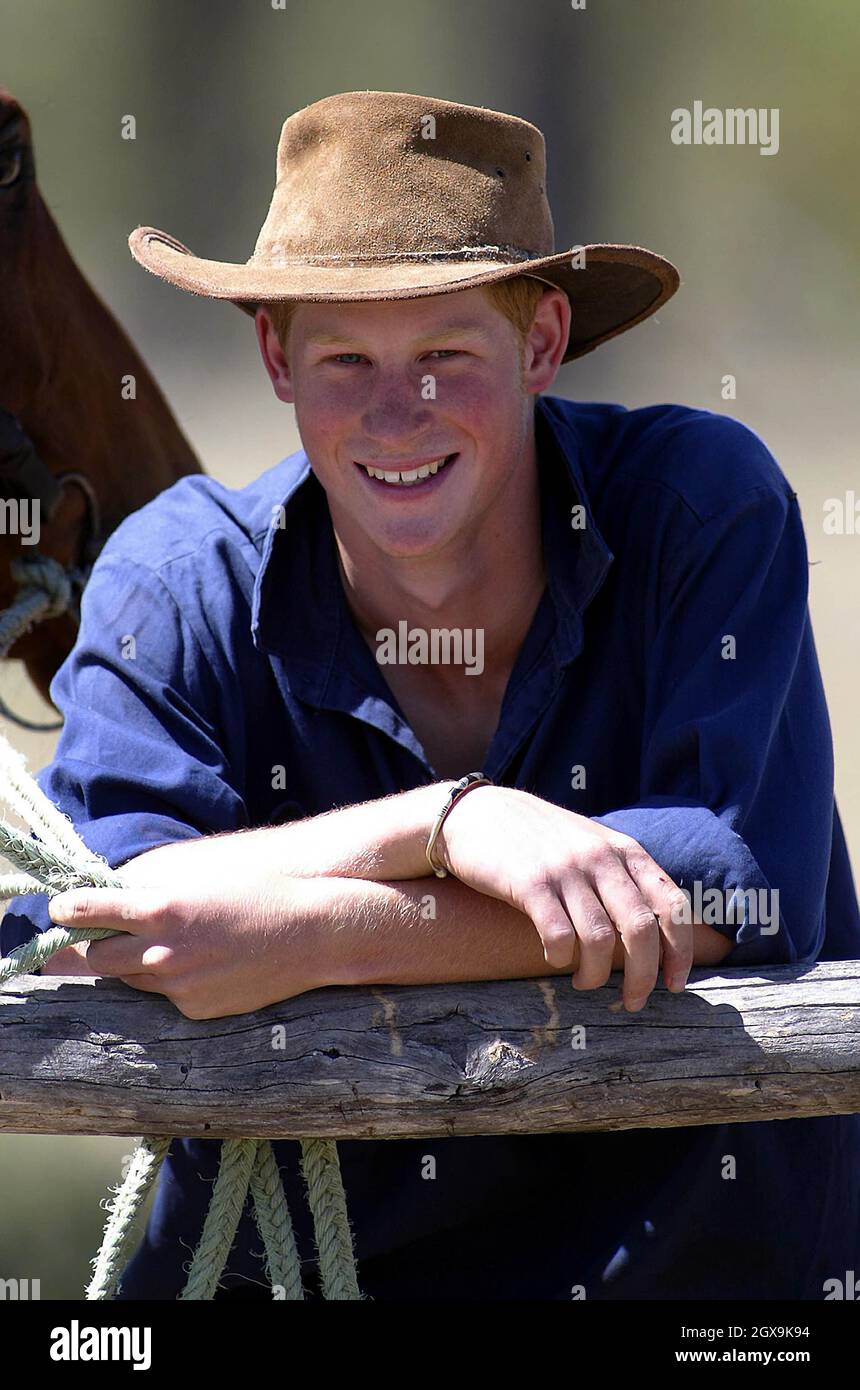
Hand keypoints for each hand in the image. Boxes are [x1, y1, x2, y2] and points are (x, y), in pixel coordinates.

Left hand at [46, 865, 331, 1019]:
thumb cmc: (263, 894)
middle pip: (95, 958)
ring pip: (128, 980)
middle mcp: (161, 951)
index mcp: (161, 909)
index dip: (67, 911)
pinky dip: (171, 984)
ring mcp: (178, 985)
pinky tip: (201, 967)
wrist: (313, 934)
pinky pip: (166, 998)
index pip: (89, 912)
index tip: (60, 910)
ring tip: (155, 951)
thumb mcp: (203, 881)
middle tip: (90, 942)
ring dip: (130, 966)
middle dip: (88, 949)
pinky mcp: (195, 1008)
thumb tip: (121, 900)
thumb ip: (156, 893)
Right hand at [436, 785, 692, 1010]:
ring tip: (585, 982)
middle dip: (642, 976)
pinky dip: (560, 957)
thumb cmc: (538, 837)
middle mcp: (601, 858)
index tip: (675, 983)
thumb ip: (623, 875)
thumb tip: (656, 931)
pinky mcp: (530, 883)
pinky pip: (558, 934)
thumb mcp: (592, 844)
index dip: (680, 950)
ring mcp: (566, 869)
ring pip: (600, 939)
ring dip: (595, 973)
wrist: (478, 812)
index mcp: (625, 850)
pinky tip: (554, 959)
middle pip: (640, 929)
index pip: (672, 904)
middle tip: (633, 1000)